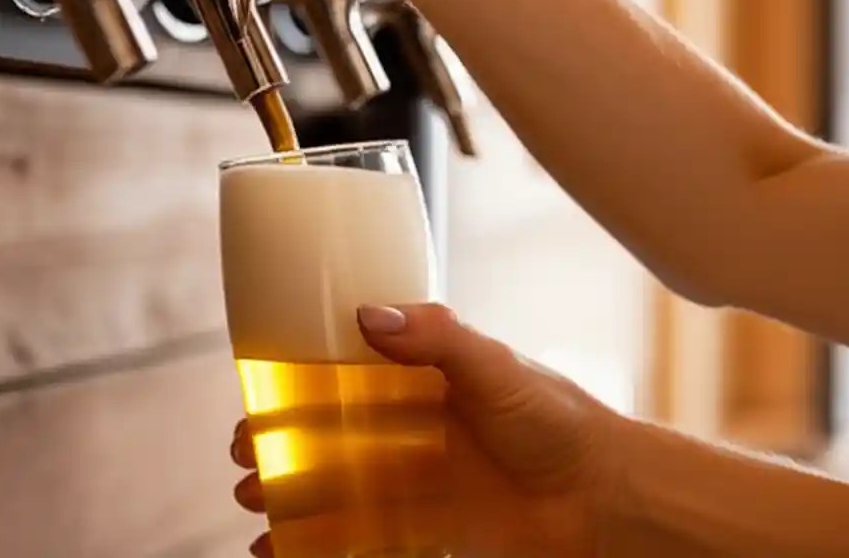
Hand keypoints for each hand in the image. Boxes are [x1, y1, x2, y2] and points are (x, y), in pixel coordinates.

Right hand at [229, 304, 627, 556]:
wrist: (606, 500)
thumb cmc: (561, 423)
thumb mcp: (497, 367)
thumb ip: (437, 338)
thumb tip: (367, 314)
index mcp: (425, 377)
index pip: (346, 371)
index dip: (296, 380)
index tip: (254, 388)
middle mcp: (413, 426)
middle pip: (328, 430)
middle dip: (278, 440)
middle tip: (242, 451)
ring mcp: (416, 478)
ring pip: (334, 482)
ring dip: (287, 490)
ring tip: (250, 499)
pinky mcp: (425, 527)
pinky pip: (358, 534)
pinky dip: (315, 542)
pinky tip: (279, 551)